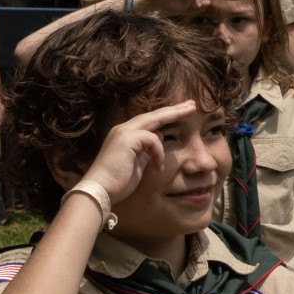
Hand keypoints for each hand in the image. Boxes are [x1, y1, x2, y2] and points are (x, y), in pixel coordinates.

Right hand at [77, 99, 196, 204]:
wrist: (100, 190)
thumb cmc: (118, 182)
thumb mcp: (138, 162)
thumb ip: (147, 149)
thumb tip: (159, 136)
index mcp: (125, 135)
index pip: (149, 121)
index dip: (166, 116)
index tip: (183, 112)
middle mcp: (123, 129)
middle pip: (153, 114)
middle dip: (174, 108)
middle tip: (192, 104)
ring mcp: (124, 132)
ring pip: (154, 119)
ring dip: (174, 116)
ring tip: (190, 111)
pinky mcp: (127, 138)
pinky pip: (153, 139)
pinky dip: (159, 153)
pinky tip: (158, 167)